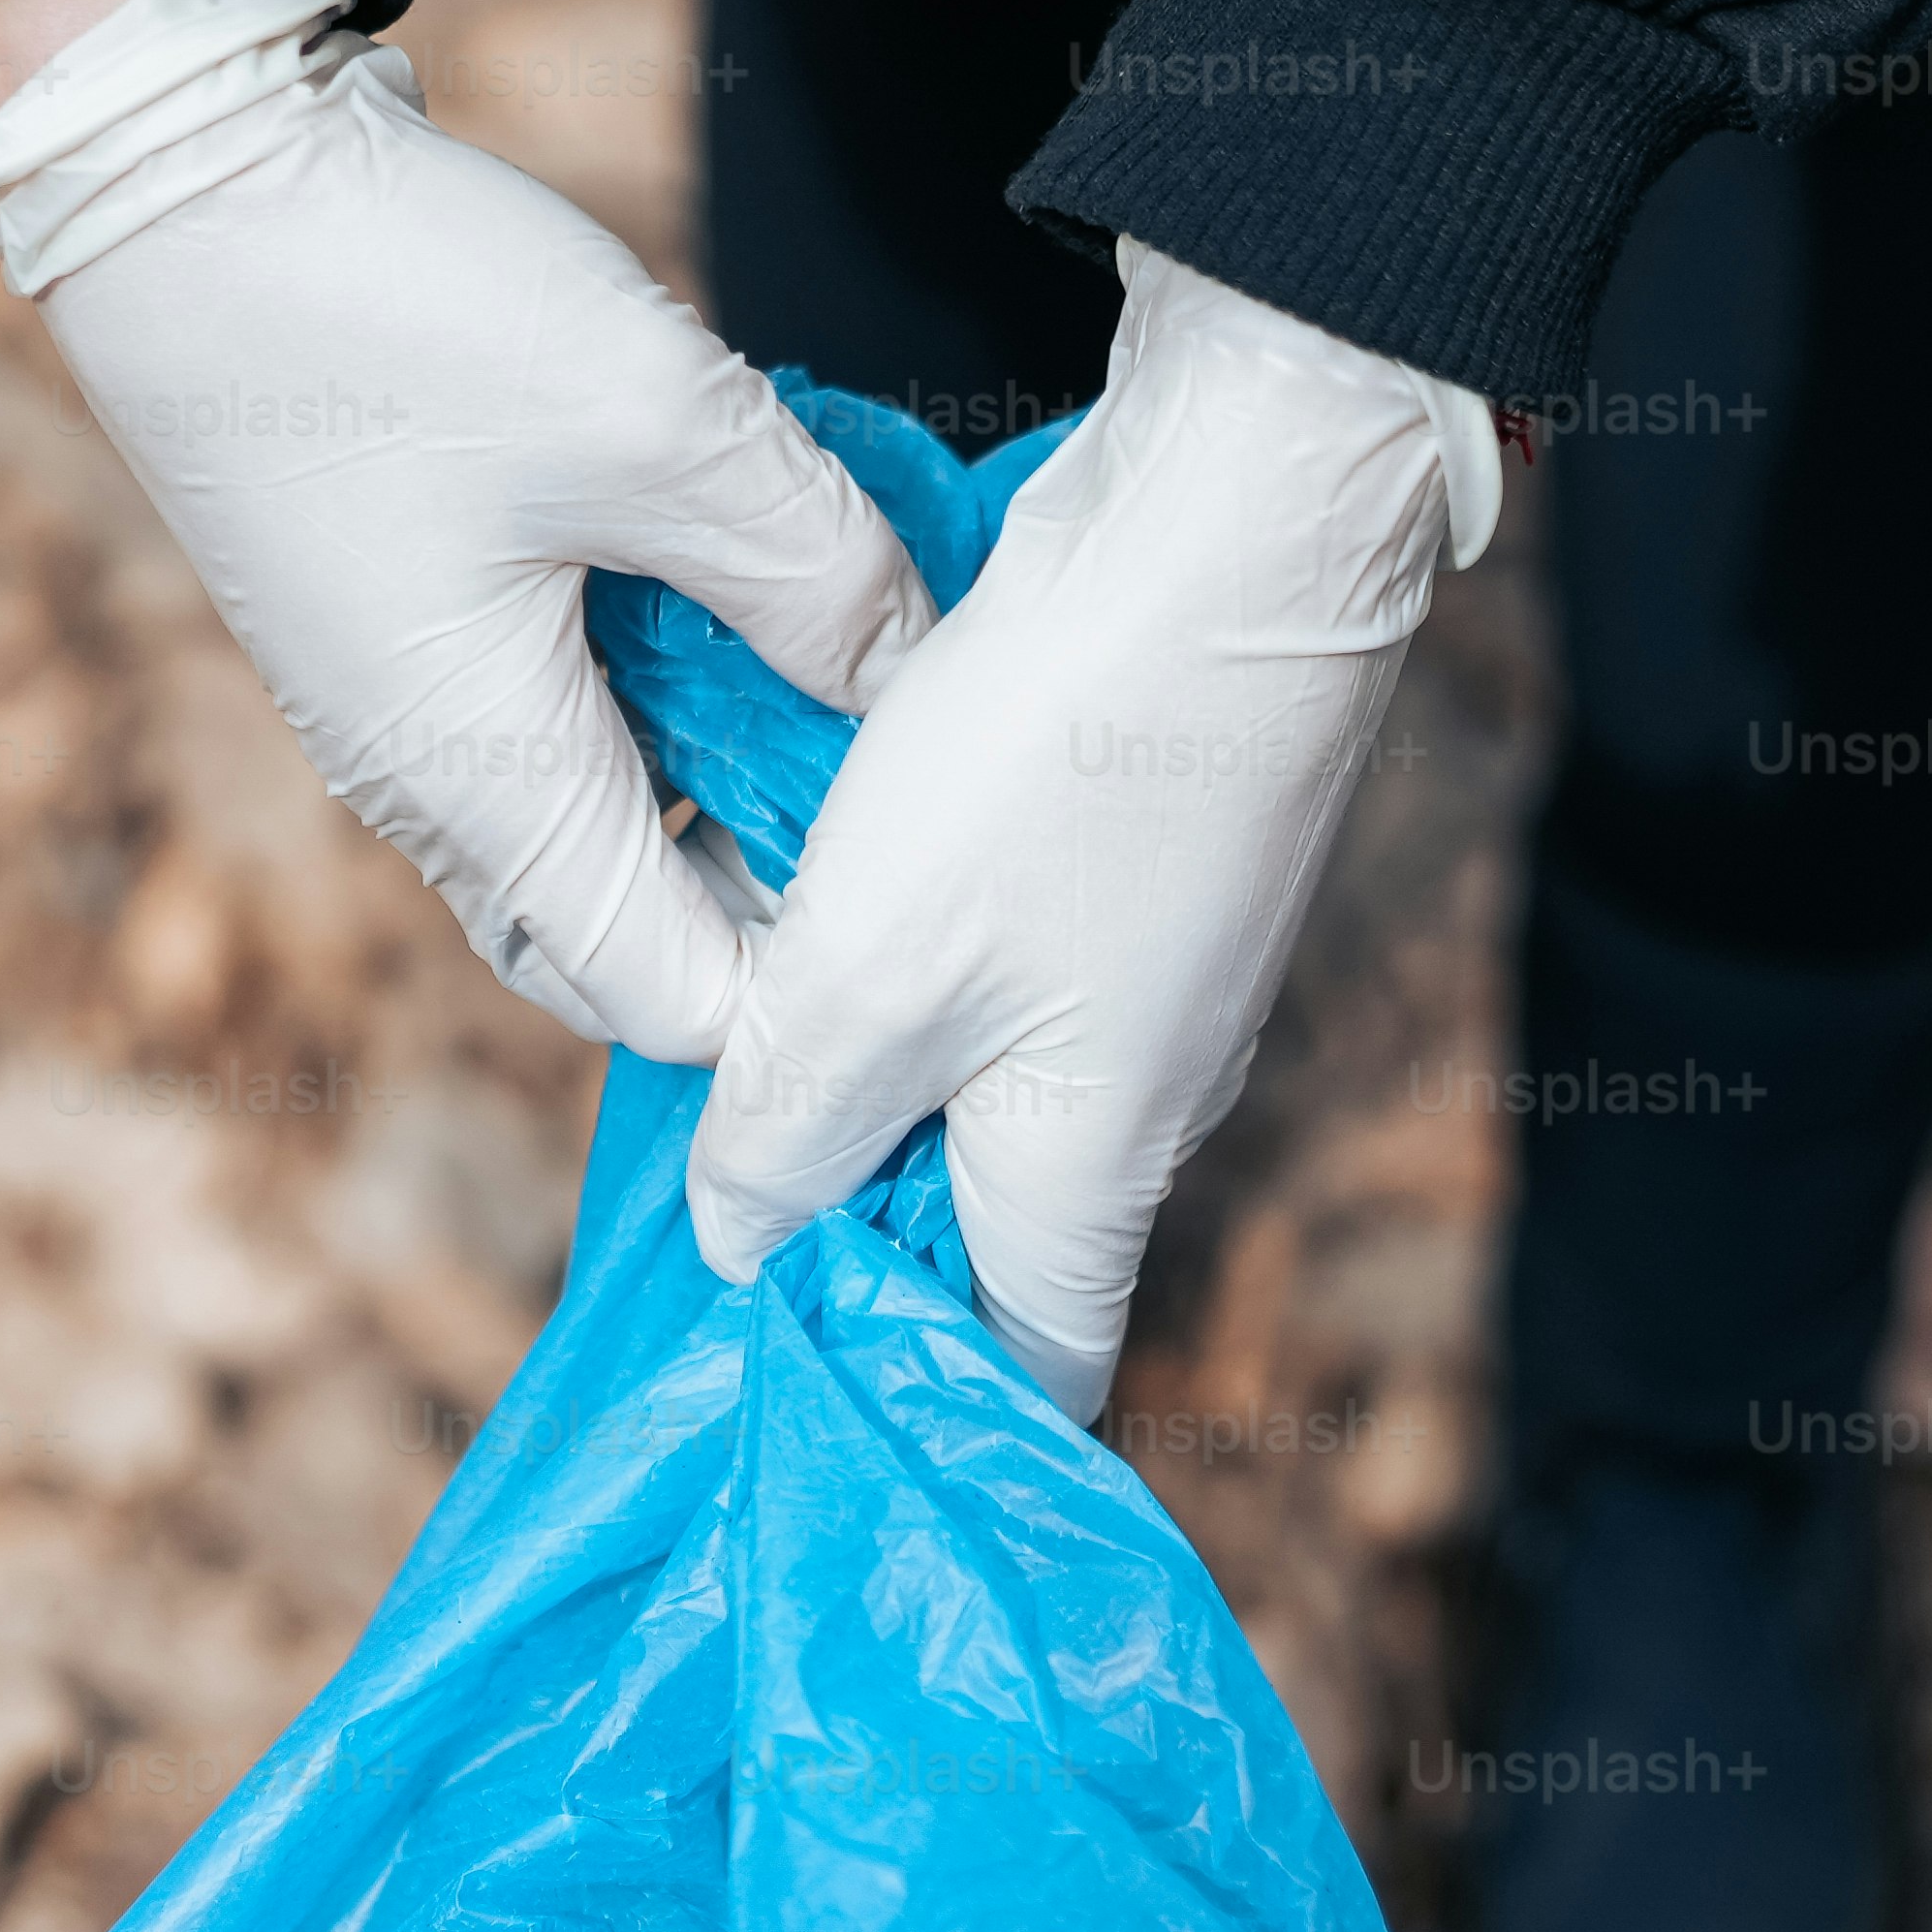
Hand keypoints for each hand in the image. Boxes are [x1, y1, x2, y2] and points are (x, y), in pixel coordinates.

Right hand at [0, 0, 933, 1061]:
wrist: (174, 181)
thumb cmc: (393, 310)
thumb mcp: (663, 432)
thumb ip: (816, 576)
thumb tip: (911, 680)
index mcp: (489, 789)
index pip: (682, 1004)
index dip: (816, 974)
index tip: (920, 856)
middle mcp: (430, 789)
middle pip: (633, 941)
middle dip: (769, 886)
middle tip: (879, 757)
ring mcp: (401, 711)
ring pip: (592, 828)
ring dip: (711, 770)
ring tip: (816, 649)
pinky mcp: (395, 625)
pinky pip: (545, 723)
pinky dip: (650, 686)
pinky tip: (718, 569)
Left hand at [682, 245, 1497, 1419]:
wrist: (1238, 532)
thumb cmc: (1059, 771)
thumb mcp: (869, 979)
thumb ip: (787, 1134)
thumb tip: (738, 1248)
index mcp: (1093, 1170)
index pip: (1031, 1369)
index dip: (914, 1399)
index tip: (769, 1374)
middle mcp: (1140, 1096)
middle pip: (981, 1225)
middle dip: (842, 1217)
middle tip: (693, 1173)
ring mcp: (1140, 978)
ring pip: (969, 1081)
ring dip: (848, 1067)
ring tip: (725, 1013)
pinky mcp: (1123, 867)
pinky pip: (991, 968)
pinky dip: (890, 963)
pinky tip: (799, 894)